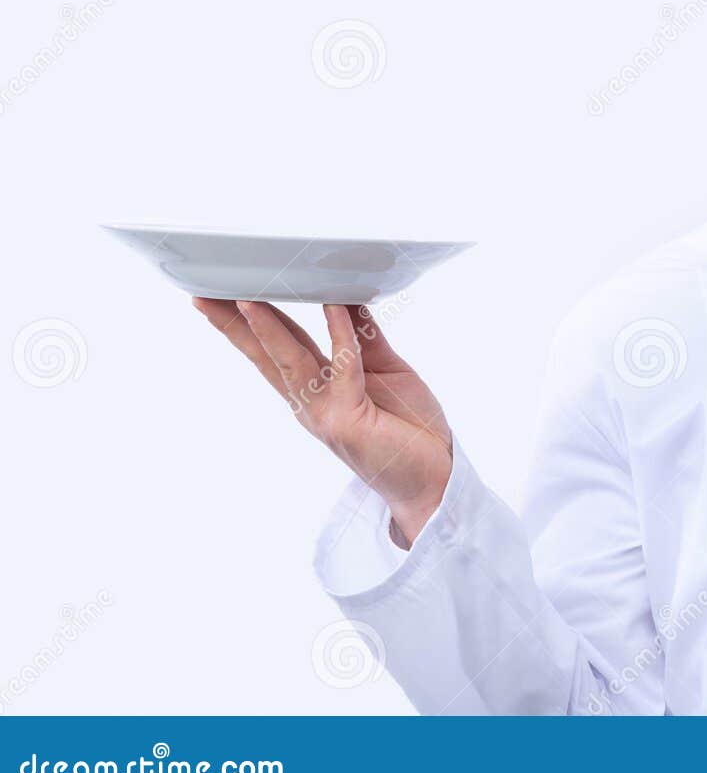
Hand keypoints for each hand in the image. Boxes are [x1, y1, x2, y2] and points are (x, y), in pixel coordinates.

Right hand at [192, 297, 451, 545]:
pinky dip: (339, 333)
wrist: (436, 477)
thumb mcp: (385, 370)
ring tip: (246, 300)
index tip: (221, 295)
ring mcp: (325, 413)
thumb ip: (362, 337)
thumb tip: (344, 297)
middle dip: (234, 326)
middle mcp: (311, 402)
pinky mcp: (348, 420)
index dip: (249, 323)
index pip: (276, 348)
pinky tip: (332, 305)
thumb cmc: (410, 427)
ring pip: (290, 361)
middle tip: (204, 296)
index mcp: (316, 389)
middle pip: (266, 356)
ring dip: (269, 329)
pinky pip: (344, 367)